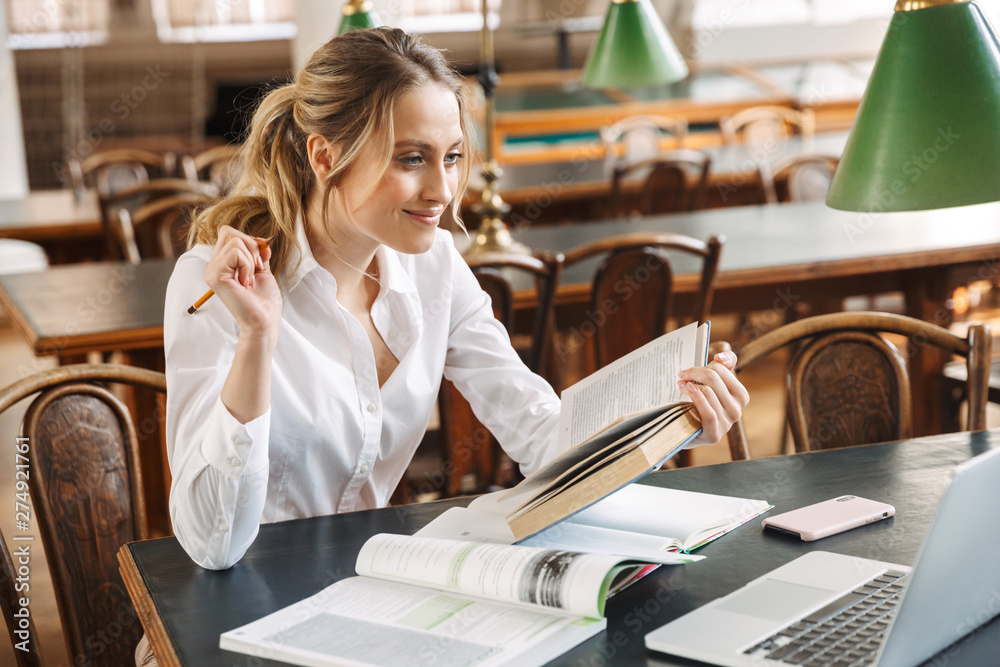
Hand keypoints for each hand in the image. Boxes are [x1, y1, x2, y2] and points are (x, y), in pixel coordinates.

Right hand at [204, 226, 281, 340]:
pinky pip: (235, 252)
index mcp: (222, 265)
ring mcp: (212, 271)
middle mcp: (213, 266)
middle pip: (229, 232)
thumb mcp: (262, 271)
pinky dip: (247, 265)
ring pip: (235, 240)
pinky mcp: (216, 275)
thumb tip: (262, 241)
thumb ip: (259, 255)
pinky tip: (246, 282)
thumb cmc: (264, 302)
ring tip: (250, 279)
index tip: (260, 261)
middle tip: (256, 270)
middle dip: (251, 246)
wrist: (264, 321)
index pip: (229, 234)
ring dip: (251, 259)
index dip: (249, 241)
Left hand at [677, 350, 748, 446]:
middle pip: (713, 378)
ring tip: (681, 386)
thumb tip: (720, 358)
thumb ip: (723, 365)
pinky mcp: (714, 434)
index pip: (721, 369)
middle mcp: (737, 410)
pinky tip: (688, 392)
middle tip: (682, 376)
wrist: (686, 430)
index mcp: (741, 395)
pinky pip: (709, 412)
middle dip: (694, 373)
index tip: (689, 370)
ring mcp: (727, 424)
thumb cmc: (700, 403)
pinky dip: (697, 398)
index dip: (703, 366)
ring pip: (708, 392)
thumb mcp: (713, 383)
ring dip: (690, 386)